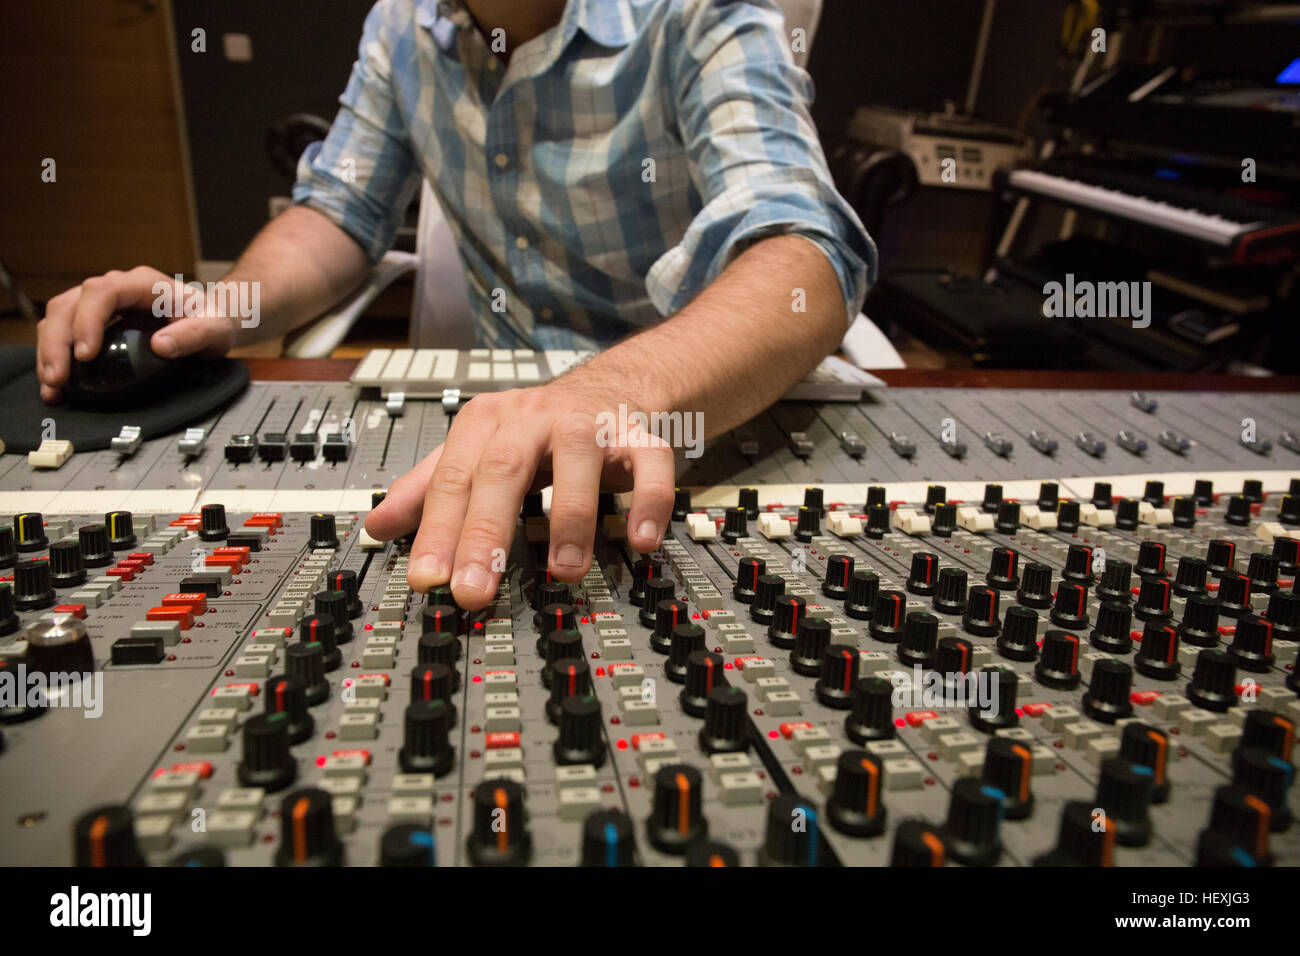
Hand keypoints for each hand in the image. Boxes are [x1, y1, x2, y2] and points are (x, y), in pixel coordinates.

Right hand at [37, 266, 239, 402]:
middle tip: (59, 378)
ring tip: (53, 385)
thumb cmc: (211, 319)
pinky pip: (64, 332)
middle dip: (57, 342)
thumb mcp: (214, 328)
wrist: (211, 320)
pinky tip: (56, 383)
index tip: (85, 354)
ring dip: (50, 351)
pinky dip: (56, 356)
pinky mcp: (94, 321)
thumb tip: (161, 346)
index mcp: (142, 283)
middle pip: (70, 305)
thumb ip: (193, 336)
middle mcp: (116, 288)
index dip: (87, 321)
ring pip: (59, 317)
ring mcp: (101, 304)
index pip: (102, 292)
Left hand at [364, 380, 676, 609]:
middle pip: (503, 470)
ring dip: (571, 519)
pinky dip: (649, 501)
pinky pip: (651, 463)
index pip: (453, 479)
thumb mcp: (475, 451)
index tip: (426, 579)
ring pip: (578, 462)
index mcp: (487, 423)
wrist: (609, 388)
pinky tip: (642, 541)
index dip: (438, 530)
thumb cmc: (536, 430)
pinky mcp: (639, 435)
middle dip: (486, 533)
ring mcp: (589, 424)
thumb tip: (375, 528)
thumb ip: (427, 489)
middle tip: (474, 589)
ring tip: (564, 571)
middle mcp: (535, 418)